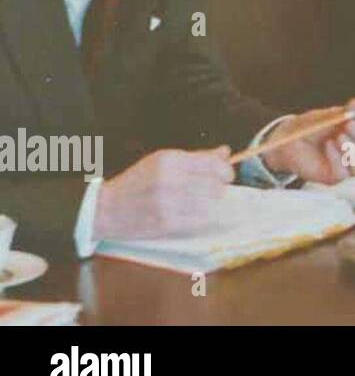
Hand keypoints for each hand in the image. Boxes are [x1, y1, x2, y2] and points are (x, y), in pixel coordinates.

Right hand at [94, 146, 233, 239]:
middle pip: (214, 184)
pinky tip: (196, 213)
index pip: (212, 164)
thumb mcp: (162, 161)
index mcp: (169, 160)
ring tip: (204, 201)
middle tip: (214, 190)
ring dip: (212, 203)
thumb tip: (225, 152)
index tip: (226, 175)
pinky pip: (200, 220)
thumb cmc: (137, 182)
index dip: (225, 171)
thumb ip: (196, 157)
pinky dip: (204, 217)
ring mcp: (168, 203)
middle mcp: (169, 180)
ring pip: (210, 203)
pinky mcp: (166, 224)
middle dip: (219, 187)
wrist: (105, 209)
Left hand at [260, 98, 354, 183]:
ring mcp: (344, 167)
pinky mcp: (332, 177)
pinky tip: (329, 146)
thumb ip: (344, 112)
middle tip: (349, 125)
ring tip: (339, 137)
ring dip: (352, 150)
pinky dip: (337, 159)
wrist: (287, 140)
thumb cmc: (310, 129)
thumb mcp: (328, 116)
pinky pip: (342, 173)